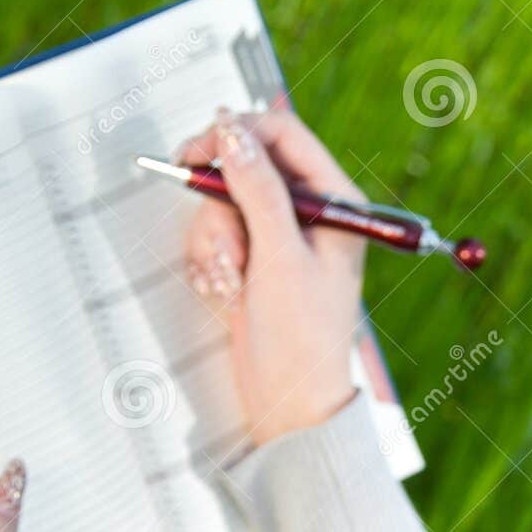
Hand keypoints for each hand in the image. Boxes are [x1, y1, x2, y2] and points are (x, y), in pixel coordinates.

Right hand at [180, 107, 367, 446]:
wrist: (289, 400)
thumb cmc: (301, 337)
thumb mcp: (280, 256)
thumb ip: (257, 189)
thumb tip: (232, 130)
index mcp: (336, 201)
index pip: (282, 134)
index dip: (236, 135)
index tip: (195, 154)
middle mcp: (310, 212)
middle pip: (245, 165)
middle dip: (221, 204)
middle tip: (223, 244)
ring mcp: (280, 236)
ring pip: (224, 202)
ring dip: (216, 240)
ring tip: (232, 283)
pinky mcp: (255, 260)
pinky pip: (217, 234)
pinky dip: (212, 260)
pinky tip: (227, 292)